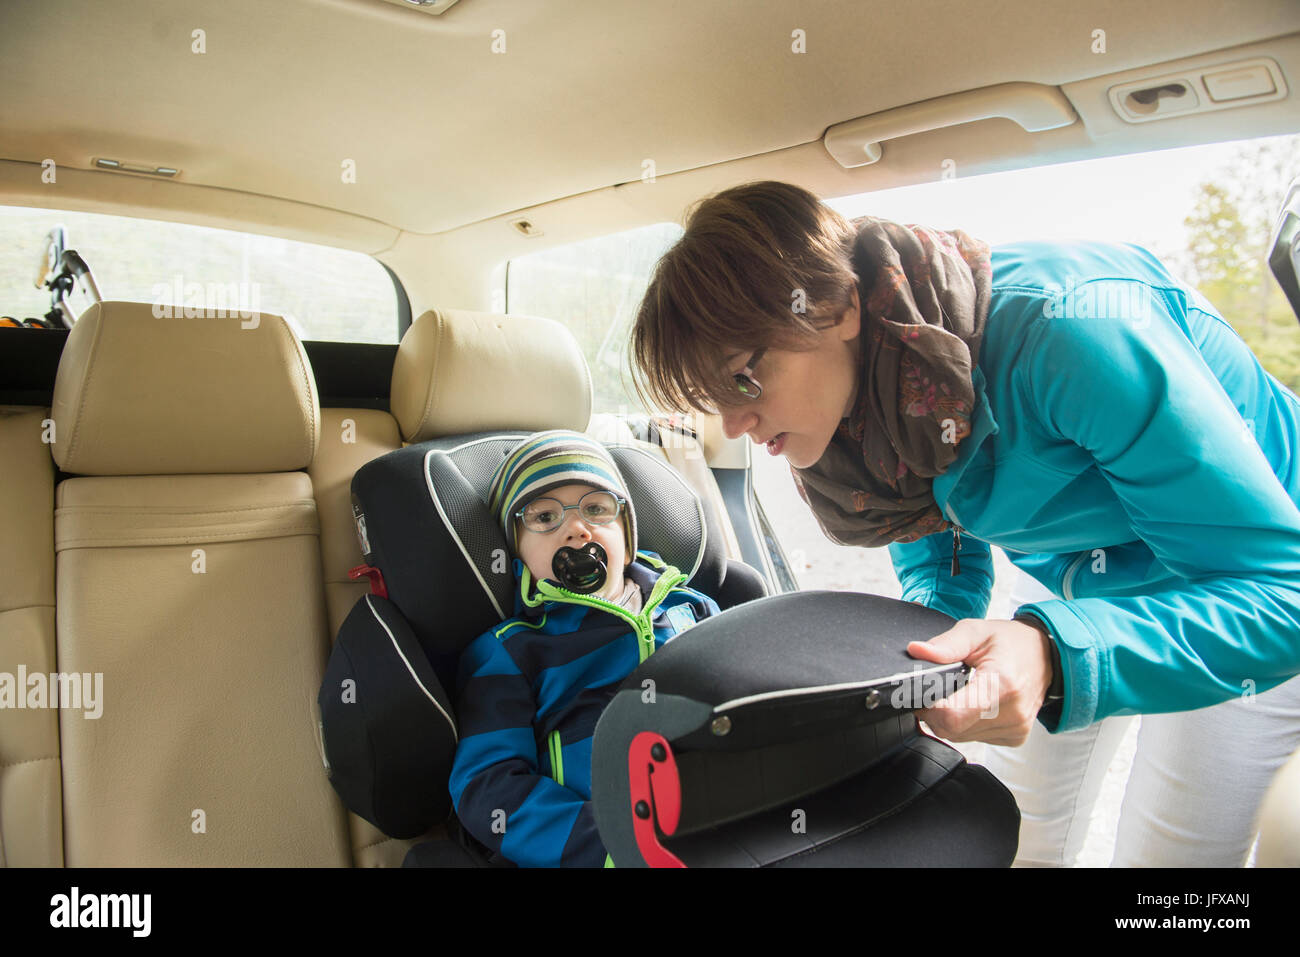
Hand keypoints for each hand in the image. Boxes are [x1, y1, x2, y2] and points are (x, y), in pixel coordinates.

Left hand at [905, 618, 1053, 745]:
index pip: (952, 715)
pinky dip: (968, 724)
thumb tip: (917, 651)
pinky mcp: (1015, 737)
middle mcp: (1012, 712)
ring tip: (962, 692)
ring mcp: (1015, 728)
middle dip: (935, 712)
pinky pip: (976, 739)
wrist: (1048, 655)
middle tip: (940, 689)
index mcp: (1001, 684)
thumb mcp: (976, 631)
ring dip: (952, 719)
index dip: (928, 707)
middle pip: (952, 729)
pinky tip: (977, 704)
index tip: (922, 694)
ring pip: (961, 737)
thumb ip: (946, 644)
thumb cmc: (1012, 642)